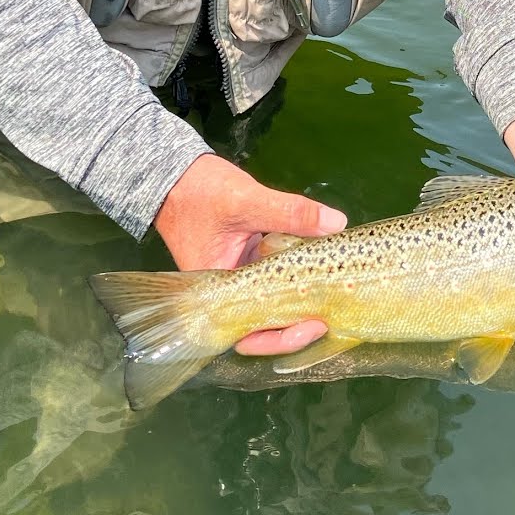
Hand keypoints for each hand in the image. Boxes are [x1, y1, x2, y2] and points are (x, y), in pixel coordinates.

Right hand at [155, 154, 345, 354]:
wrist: (178, 175)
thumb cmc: (200, 190)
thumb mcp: (246, 199)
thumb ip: (290, 212)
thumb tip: (336, 223)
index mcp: (219, 291)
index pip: (250, 334)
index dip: (282, 339)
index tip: (314, 325)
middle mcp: (229, 294)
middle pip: (266, 327)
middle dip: (297, 328)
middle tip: (328, 318)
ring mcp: (242, 279)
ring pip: (274, 305)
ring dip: (301, 307)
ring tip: (331, 300)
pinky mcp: (252, 264)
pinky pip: (276, 281)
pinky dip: (298, 281)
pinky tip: (322, 276)